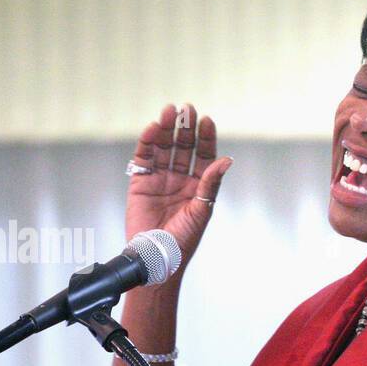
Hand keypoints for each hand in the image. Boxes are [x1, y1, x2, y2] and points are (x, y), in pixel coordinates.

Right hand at [126, 103, 232, 270]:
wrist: (156, 256)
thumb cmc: (183, 240)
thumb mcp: (202, 210)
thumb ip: (210, 184)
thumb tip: (226, 160)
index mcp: (199, 186)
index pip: (203, 155)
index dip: (205, 138)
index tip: (207, 120)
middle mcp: (180, 179)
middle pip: (183, 147)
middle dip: (186, 128)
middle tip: (187, 109)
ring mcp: (160, 179)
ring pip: (163, 148)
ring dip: (166, 129)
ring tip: (169, 111)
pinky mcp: (140, 182)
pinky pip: (143, 158)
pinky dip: (147, 142)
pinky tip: (153, 128)